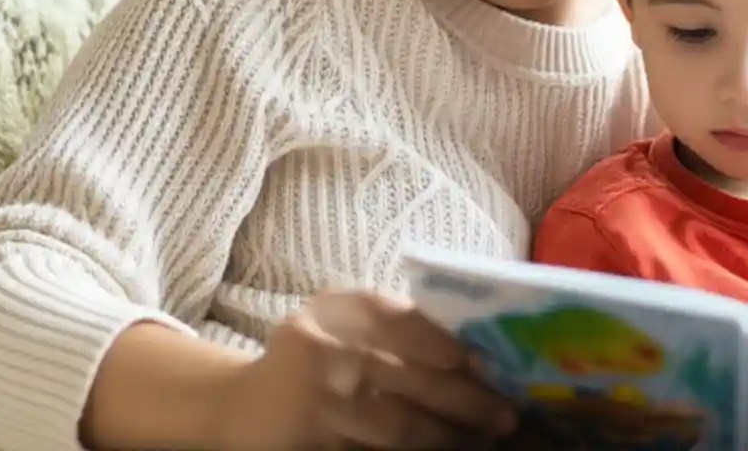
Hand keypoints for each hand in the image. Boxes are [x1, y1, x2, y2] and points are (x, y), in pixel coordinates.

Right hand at [216, 288, 517, 448]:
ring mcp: (319, 401)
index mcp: (340, 310)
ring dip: (449, 435)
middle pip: (412, 379)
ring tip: (481, 438)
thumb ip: (399, 326)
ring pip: (400, 424)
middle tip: (505, 416)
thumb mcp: (345, 325)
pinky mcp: (316, 444)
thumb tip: (476, 353)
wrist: (243, 408)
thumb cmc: (314, 357)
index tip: (489, 366)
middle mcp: (327, 349)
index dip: (450, 347)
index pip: (405, 322)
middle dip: (467, 401)